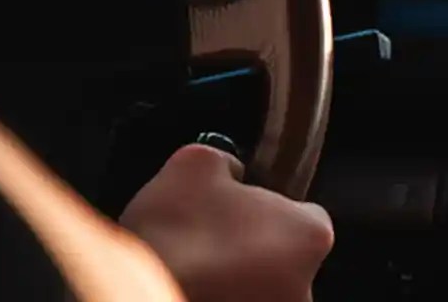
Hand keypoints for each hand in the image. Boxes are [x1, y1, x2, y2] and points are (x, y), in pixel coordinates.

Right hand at [119, 144, 333, 301]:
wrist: (136, 296)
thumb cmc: (174, 236)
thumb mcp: (194, 164)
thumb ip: (224, 158)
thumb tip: (229, 168)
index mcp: (311, 236)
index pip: (306, 216)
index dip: (268, 210)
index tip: (238, 211)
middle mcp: (306, 287)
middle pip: (283, 257)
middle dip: (252, 249)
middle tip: (208, 241)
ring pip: (259, 289)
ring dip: (234, 279)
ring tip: (193, 269)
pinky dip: (220, 297)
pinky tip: (188, 287)